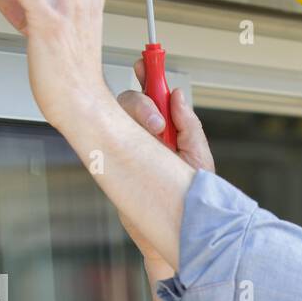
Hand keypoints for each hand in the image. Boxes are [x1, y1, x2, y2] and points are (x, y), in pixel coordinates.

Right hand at [115, 61, 215, 266]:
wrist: (177, 235)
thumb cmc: (192, 199)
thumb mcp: (198, 159)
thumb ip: (189, 126)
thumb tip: (178, 94)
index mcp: (166, 130)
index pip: (153, 96)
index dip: (148, 77)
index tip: (145, 65)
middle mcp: (144, 136)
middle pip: (129, 104)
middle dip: (140, 103)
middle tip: (156, 121)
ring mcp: (127, 150)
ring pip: (115, 120)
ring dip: (132, 121)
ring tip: (154, 135)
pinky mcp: (113, 166)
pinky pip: (103, 144)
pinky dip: (107, 137)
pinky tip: (119, 139)